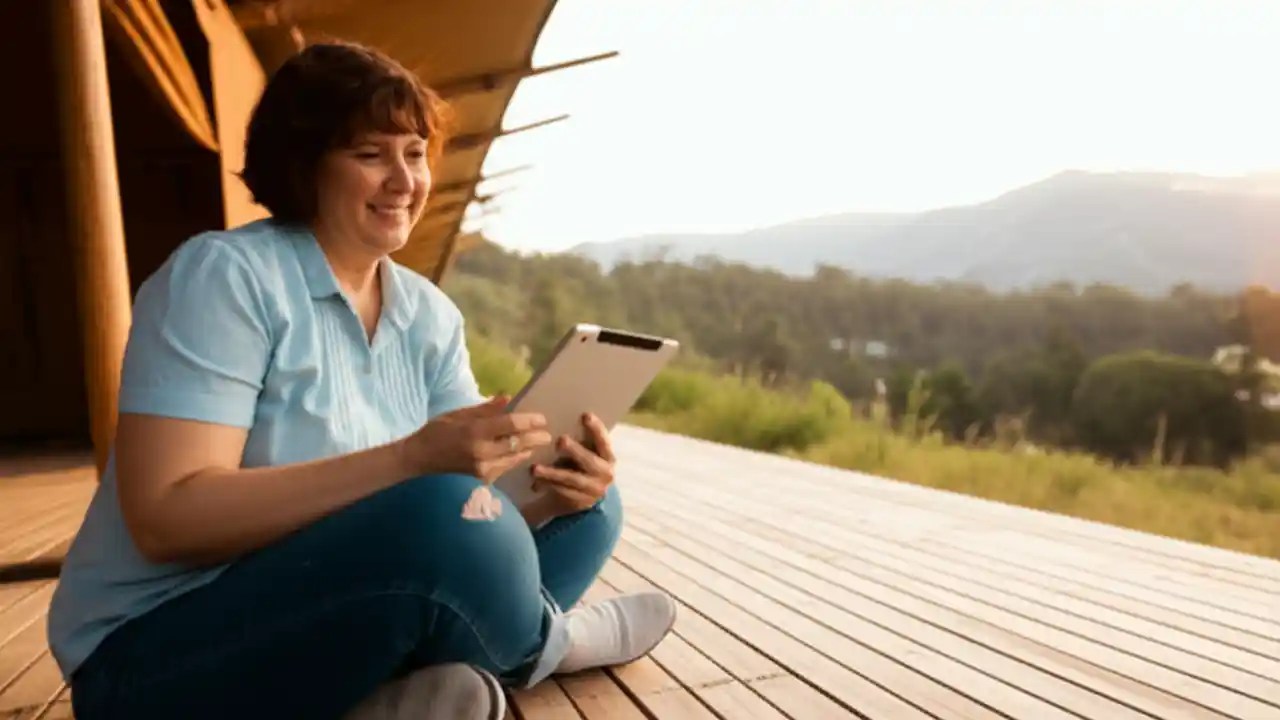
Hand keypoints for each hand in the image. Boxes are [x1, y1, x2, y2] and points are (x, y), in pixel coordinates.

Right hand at [400, 395, 551, 482]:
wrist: (419, 460)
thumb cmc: (437, 432)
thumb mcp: (458, 414)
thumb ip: (485, 409)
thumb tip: (508, 398)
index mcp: (476, 431)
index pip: (511, 425)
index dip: (530, 421)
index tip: (542, 419)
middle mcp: (482, 452)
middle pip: (518, 443)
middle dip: (536, 438)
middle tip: (547, 434)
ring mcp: (483, 469)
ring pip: (514, 458)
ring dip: (528, 450)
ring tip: (538, 442)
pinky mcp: (482, 480)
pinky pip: (505, 468)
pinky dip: (515, 460)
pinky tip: (521, 454)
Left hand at [529, 412, 615, 518]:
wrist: (582, 496)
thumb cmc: (580, 465)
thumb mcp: (585, 452)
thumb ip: (578, 439)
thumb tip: (555, 419)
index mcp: (608, 456)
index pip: (604, 441)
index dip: (597, 428)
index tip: (585, 415)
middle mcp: (605, 473)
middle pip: (589, 460)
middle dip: (575, 450)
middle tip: (560, 440)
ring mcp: (594, 489)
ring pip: (572, 479)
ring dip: (553, 473)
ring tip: (535, 469)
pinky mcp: (581, 502)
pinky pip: (563, 492)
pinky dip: (548, 486)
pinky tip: (535, 482)